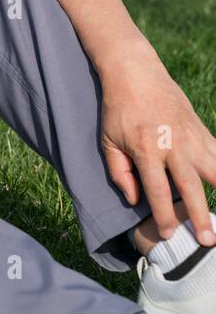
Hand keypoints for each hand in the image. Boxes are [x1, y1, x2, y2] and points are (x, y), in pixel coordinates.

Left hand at [99, 50, 215, 245]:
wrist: (135, 73)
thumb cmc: (117, 108)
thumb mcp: (107, 140)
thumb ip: (119, 172)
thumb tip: (135, 199)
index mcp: (146, 149)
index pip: (158, 190)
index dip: (164, 215)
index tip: (169, 234)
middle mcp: (173, 145)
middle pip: (191, 187)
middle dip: (198, 215)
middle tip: (207, 240)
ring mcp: (190, 136)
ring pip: (215, 170)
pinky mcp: (201, 128)